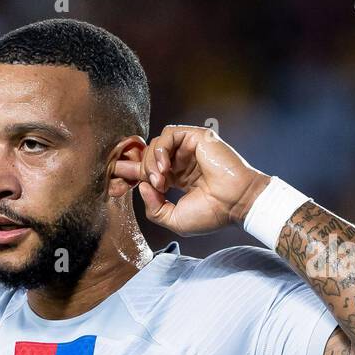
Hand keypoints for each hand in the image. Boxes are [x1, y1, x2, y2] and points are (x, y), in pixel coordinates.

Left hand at [114, 125, 270, 236]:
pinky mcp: (196, 137)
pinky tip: (165, 168)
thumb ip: (154, 207)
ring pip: (155, 145)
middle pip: (147, 156)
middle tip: (148, 185)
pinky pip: (168, 134)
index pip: (148, 170)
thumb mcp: (174, 219)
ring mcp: (189, 149)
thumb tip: (141, 186)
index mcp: (177, 178)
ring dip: (151, 163)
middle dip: (139, 169)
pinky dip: (160, 150)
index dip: (131, 174)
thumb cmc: (212, 214)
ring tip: (161, 181)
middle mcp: (182, 161)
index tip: (117, 183)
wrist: (236, 204)